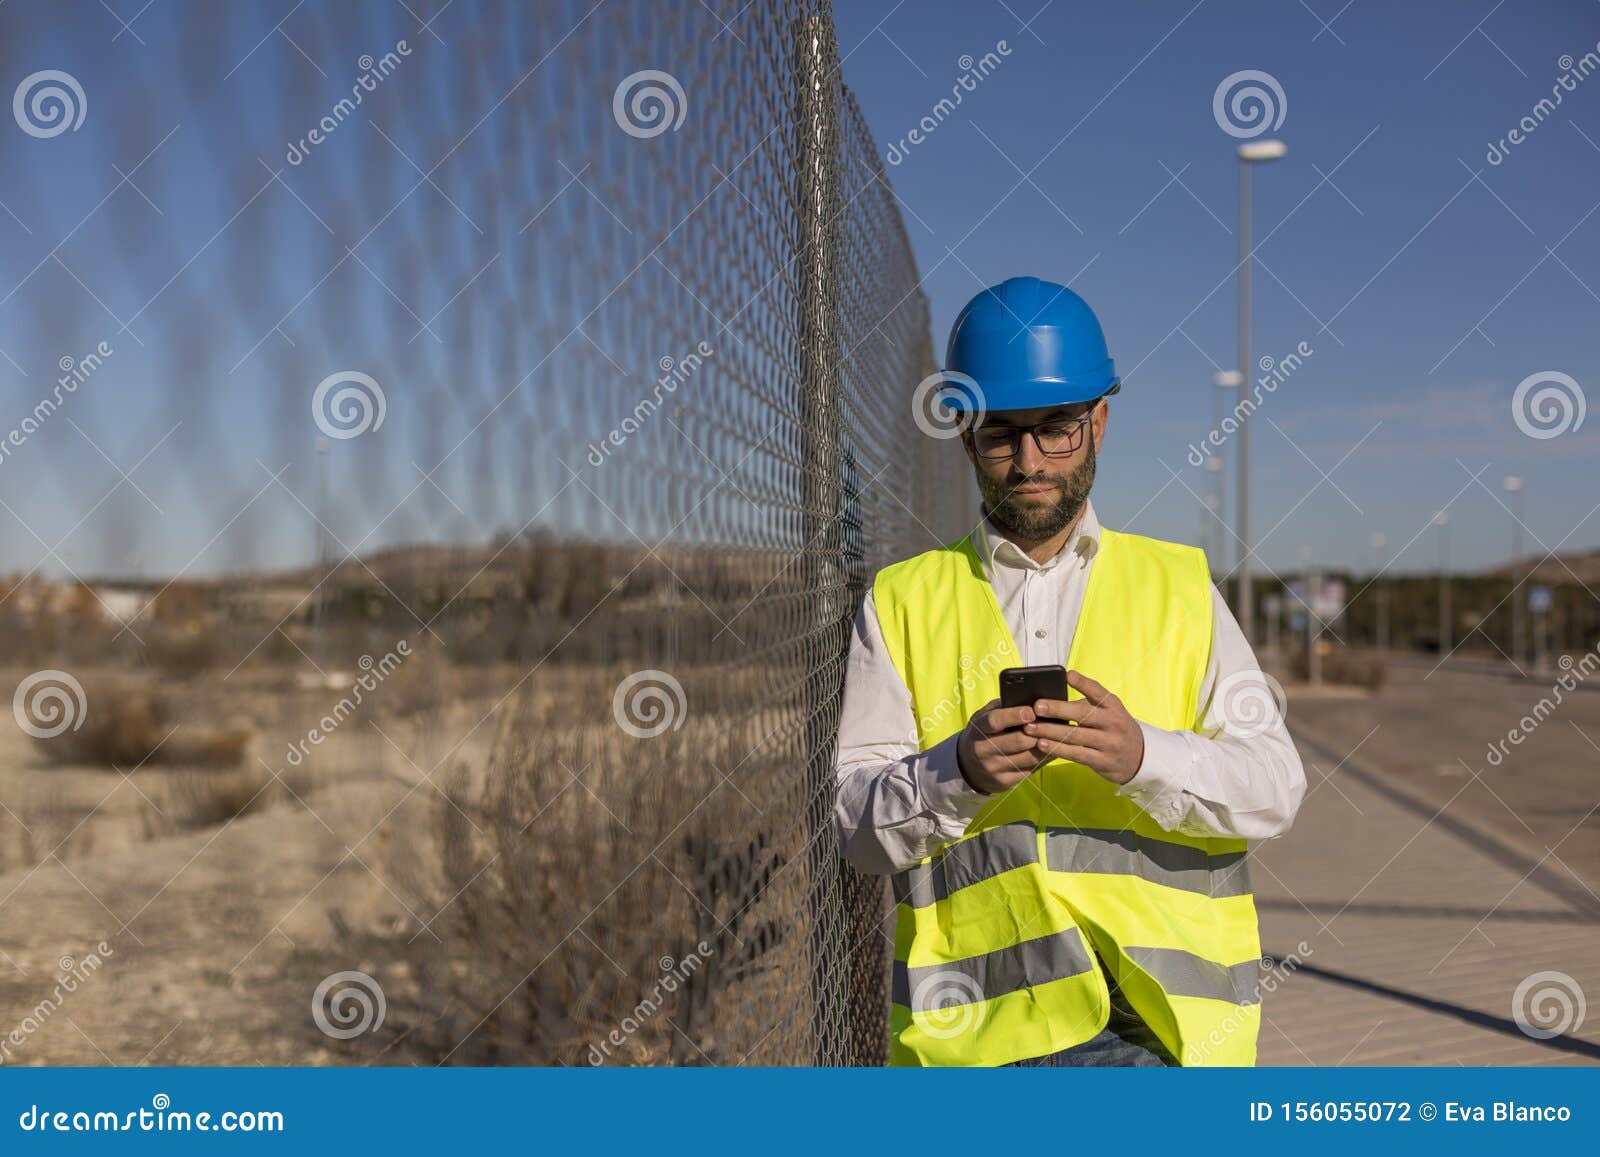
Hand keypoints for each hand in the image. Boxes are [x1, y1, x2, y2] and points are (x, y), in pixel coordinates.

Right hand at [955, 697, 1046, 793]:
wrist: (969, 766)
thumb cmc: (984, 733)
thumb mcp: (984, 716)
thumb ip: (1002, 707)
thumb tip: (1030, 699)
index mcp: (978, 729)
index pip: (994, 721)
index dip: (1014, 715)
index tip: (1032, 711)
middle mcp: (983, 750)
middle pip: (1018, 741)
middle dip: (1038, 731)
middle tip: (1054, 723)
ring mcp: (994, 768)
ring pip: (1029, 757)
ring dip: (1047, 745)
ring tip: (1059, 735)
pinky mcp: (1005, 781)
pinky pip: (1032, 769)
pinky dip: (1045, 758)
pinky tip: (1052, 749)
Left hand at [1022, 670, 1145, 784]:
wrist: (1140, 757)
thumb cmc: (1115, 728)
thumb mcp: (1110, 710)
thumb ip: (1089, 701)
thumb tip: (1058, 688)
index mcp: (1112, 706)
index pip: (1098, 691)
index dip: (1083, 683)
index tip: (1067, 675)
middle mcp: (1112, 723)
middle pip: (1082, 714)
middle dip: (1057, 710)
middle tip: (1036, 706)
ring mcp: (1108, 743)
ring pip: (1075, 736)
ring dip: (1050, 731)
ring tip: (1030, 727)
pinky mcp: (1102, 761)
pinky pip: (1076, 754)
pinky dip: (1057, 749)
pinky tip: (1042, 745)